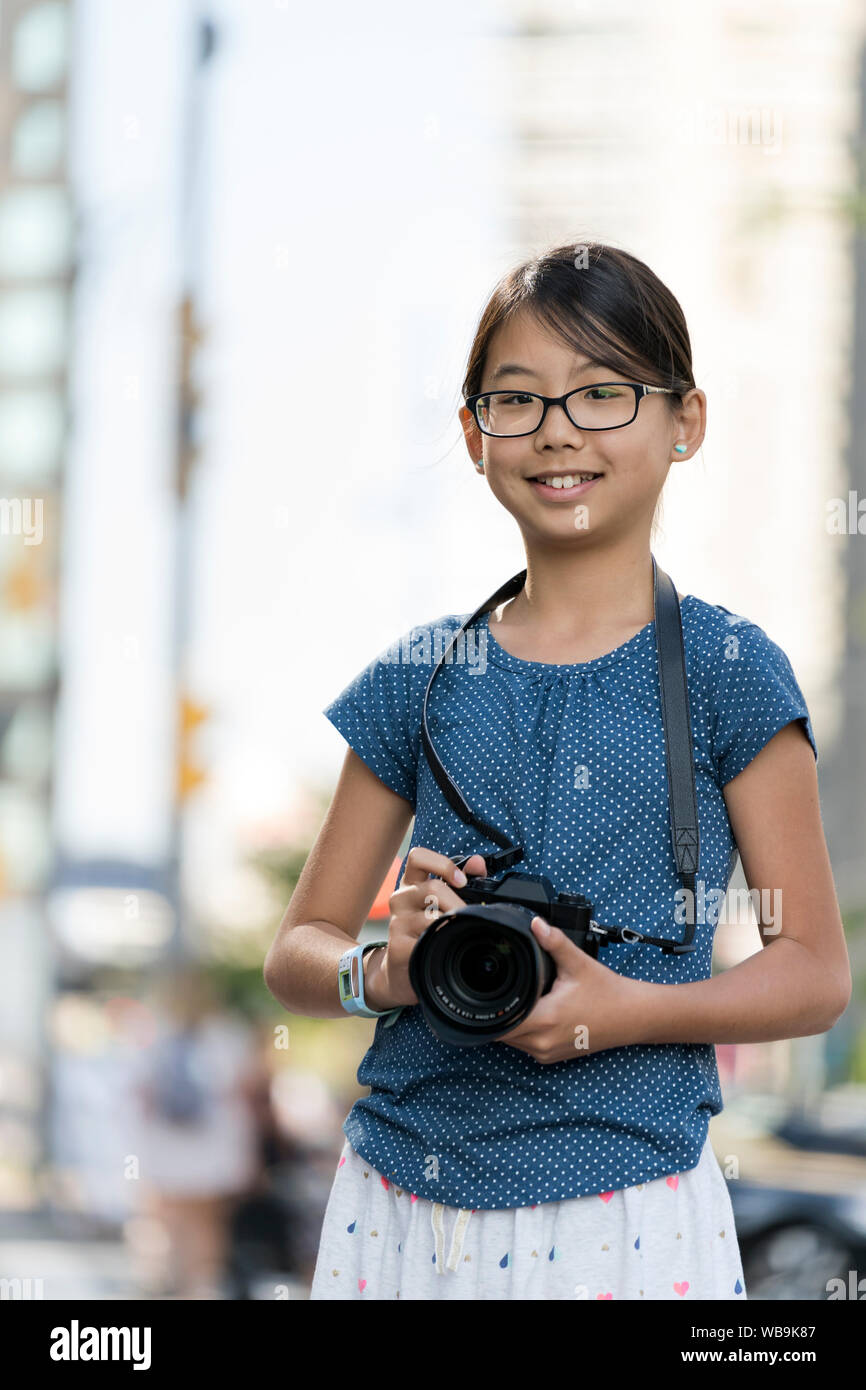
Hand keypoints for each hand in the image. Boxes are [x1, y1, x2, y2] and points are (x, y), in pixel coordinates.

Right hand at [365, 848, 487, 1010]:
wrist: (400, 971)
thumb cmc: (424, 933)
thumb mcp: (439, 904)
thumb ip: (460, 881)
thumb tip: (478, 863)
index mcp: (411, 884)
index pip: (418, 857)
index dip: (442, 864)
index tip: (461, 880)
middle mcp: (400, 899)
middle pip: (433, 888)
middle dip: (458, 904)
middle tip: (470, 918)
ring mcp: (396, 922)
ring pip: (432, 916)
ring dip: (452, 926)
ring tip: (456, 935)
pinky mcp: (397, 945)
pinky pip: (427, 940)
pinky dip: (442, 943)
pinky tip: (443, 948)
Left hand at [497, 916, 645, 1062]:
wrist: (631, 1016)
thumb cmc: (607, 992)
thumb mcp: (578, 963)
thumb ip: (554, 942)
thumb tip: (535, 924)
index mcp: (545, 1020)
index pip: (500, 1022)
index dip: (488, 1007)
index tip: (487, 990)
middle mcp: (542, 1042)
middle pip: (501, 1032)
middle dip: (498, 1011)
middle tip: (502, 989)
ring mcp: (546, 1052)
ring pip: (511, 1040)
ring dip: (509, 1022)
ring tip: (518, 999)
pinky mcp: (551, 1056)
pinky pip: (524, 1046)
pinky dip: (522, 1030)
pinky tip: (531, 1012)